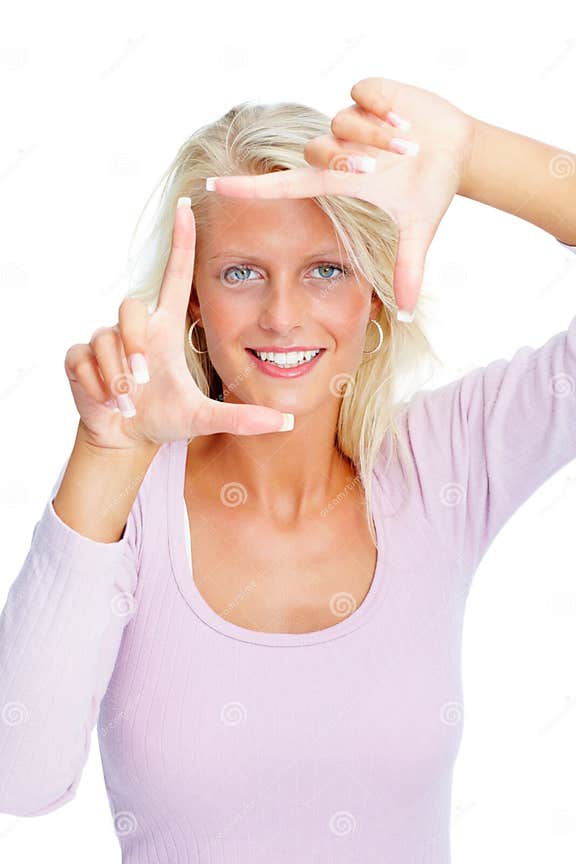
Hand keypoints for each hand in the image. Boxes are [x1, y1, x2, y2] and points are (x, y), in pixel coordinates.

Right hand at [64, 199, 291, 450]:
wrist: (126, 436)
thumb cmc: (165, 417)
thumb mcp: (204, 418)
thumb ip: (241, 418)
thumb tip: (286, 421)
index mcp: (166, 327)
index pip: (175, 275)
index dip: (181, 241)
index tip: (187, 205)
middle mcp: (136, 326)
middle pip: (130, 305)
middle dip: (132, 346)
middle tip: (141, 382)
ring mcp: (105, 338)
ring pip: (106, 340)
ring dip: (117, 377)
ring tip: (128, 400)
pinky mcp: (79, 356)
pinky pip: (83, 360)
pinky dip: (97, 388)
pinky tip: (108, 402)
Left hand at [205, 77, 475, 317]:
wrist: (455, 148)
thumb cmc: (427, 188)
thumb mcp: (417, 228)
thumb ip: (408, 267)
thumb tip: (407, 310)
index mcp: (336, 182)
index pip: (281, 186)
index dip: (247, 189)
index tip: (211, 187)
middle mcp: (336, 150)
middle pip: (320, 150)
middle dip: (354, 157)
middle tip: (387, 165)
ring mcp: (350, 120)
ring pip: (344, 121)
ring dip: (380, 135)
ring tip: (409, 144)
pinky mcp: (367, 91)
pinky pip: (364, 94)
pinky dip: (387, 108)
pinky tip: (406, 119)